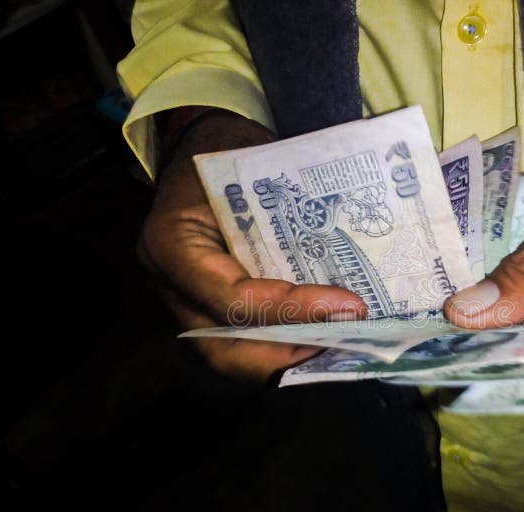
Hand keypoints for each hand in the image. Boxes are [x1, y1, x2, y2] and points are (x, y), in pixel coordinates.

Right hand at [138, 111, 365, 382]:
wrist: (204, 142)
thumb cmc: (231, 148)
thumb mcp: (259, 166)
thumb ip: (294, 218)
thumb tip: (353, 269)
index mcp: (171, 243)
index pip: (233, 299)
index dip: (293, 310)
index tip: (349, 306)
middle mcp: (170, 284)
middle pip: (225, 350)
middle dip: (290, 356)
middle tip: (346, 343)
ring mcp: (185, 301)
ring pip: (233, 356)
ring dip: (291, 358)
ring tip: (343, 347)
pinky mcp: (207, 306)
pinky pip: (243, 340)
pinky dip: (284, 346)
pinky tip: (326, 337)